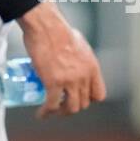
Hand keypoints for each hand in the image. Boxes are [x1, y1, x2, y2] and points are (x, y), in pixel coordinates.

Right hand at [16, 1, 106, 118]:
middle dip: (72, 106)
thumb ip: (79, 57)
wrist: (45, 26)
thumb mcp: (78, 44)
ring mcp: (70, 81)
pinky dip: (46, 112)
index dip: (88, 99)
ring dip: (61, 112)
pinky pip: (52, 104)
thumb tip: (73, 61)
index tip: (78, 98)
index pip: (98, 94)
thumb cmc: (58, 29)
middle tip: (61, 104)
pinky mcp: (53, 83)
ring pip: (70, 108)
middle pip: (83, 103)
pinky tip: (41, 113)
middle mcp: (84, 76)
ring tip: (52, 110)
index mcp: (92, 67)